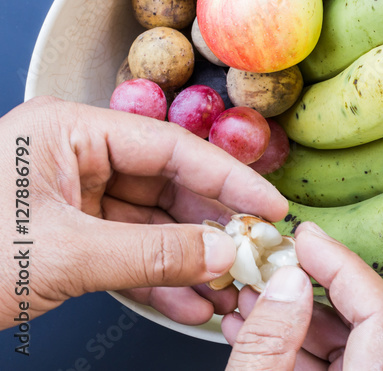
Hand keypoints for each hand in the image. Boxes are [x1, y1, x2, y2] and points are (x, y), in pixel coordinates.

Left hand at [0, 96, 286, 325]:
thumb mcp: (63, 255)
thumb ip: (153, 254)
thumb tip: (222, 252)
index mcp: (68, 131)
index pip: (170, 148)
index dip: (228, 178)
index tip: (269, 207)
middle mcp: (72, 155)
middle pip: (165, 184)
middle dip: (209, 226)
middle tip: (253, 253)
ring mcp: (68, 195)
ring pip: (149, 222)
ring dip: (188, 258)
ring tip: (228, 286)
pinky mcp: (62, 234)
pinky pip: (124, 250)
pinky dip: (156, 277)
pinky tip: (188, 301)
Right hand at [222, 221, 382, 369]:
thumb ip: (269, 343)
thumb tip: (286, 284)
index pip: (382, 311)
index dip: (342, 266)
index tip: (308, 241)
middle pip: (366, 323)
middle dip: (315, 286)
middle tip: (281, 258)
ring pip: (348, 345)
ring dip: (299, 316)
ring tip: (256, 294)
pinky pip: (333, 368)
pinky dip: (296, 347)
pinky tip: (256, 330)